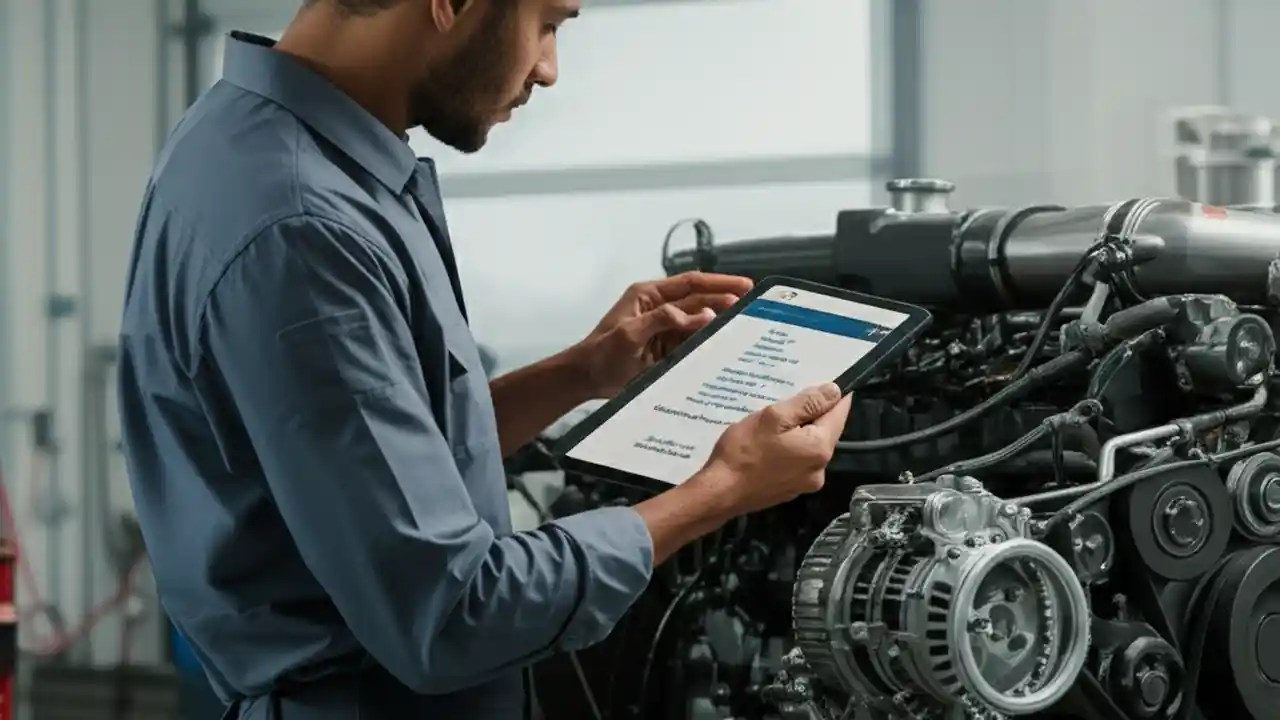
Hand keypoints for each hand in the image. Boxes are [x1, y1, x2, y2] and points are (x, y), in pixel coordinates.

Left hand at [574, 271, 753, 397]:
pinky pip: (693, 343)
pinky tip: (727, 347)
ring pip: (700, 322)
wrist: (586, 379)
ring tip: (748, 326)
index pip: (691, 283)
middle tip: (755, 306)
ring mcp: (665, 329)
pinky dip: (710, 343)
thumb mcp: (629, 334)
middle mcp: (661, 308)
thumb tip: (703, 314)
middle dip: (726, 301)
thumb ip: (663, 321)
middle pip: (700, 301)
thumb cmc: (601, 353)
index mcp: (649, 295)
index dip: (719, 283)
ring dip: (721, 323)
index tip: (745, 286)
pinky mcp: (667, 350)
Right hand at [693, 383, 852, 515]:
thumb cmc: (744, 451)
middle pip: (826, 432)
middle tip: (791, 400)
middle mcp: (820, 469)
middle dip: (813, 415)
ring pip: (811, 448)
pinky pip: (798, 462)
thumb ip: (807, 403)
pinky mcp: (791, 491)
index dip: (835, 396)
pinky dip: (791, 450)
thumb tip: (835, 391)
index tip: (830, 382)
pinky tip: (771, 445)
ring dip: (800, 433)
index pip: (839, 414)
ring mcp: (806, 483)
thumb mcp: (774, 417)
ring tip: (777, 422)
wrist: (720, 493)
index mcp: (820, 448)